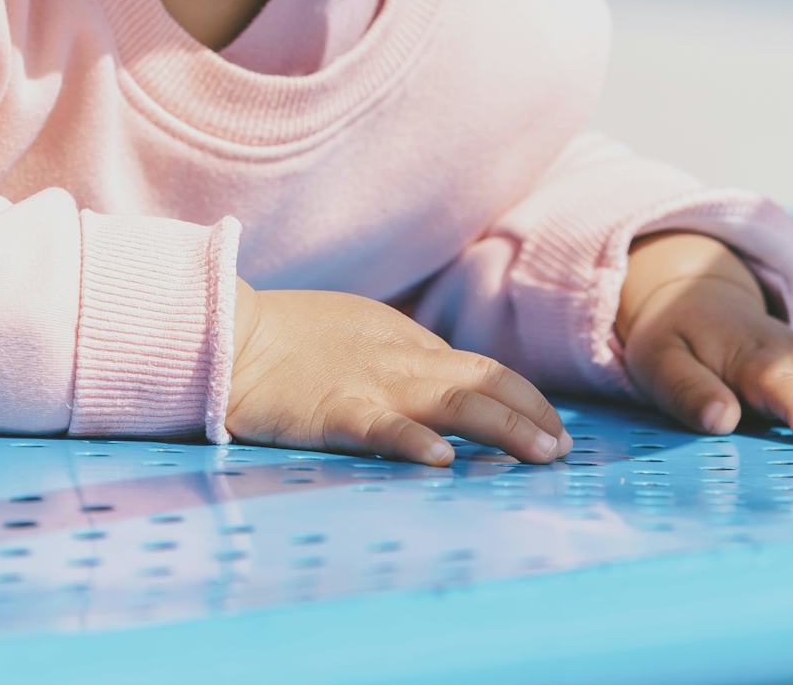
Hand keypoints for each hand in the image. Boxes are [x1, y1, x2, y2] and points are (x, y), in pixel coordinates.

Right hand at [226, 276, 572, 466]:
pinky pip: (383, 426)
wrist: (229, 333)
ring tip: (541, 454)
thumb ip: (400, 356)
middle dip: (530, 414)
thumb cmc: (286, 337)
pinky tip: (442, 459)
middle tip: (563, 448)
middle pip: (483, 382)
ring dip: (504, 427)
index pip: (480, 368)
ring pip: (454, 402)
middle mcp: (399, 360)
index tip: (552, 425)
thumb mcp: (356, 333)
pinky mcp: (334, 411)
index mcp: (404, 340)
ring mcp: (370, 384)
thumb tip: (444, 383)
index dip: (523, 396)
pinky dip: (414, 441)